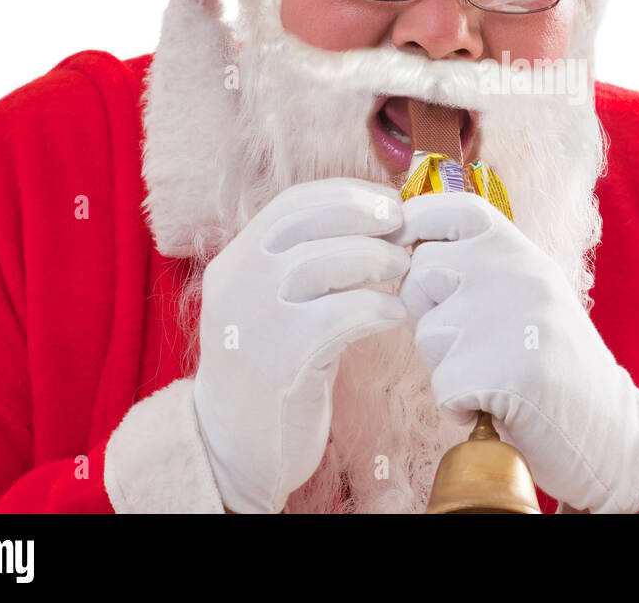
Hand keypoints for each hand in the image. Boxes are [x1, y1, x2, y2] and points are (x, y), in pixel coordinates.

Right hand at [193, 178, 409, 513]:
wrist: (236, 443)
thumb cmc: (273, 362)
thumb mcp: (274, 300)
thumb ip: (305, 258)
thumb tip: (375, 215)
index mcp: (235, 261)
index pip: (292, 204)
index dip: (347, 195)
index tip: (388, 202)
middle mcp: (238, 283)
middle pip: (310, 224)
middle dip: (366, 218)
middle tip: (403, 231)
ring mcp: (258, 321)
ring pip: (325, 262)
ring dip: (377, 258)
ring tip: (403, 269)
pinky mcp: (284, 361)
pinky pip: (343, 315)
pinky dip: (379, 306)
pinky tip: (396, 312)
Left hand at [390, 192, 638, 513]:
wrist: (611, 429)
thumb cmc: (555, 365)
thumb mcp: (528, 294)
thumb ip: (481, 266)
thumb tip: (405, 249)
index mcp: (523, 252)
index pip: (453, 208)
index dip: (416, 222)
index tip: (405, 249)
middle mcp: (519, 273)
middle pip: (420, 275)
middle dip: (428, 314)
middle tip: (470, 344)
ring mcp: (513, 319)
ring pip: (427, 335)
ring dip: (446, 366)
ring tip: (493, 375)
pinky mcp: (507, 371)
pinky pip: (443, 386)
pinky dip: (459, 407)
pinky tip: (496, 406)